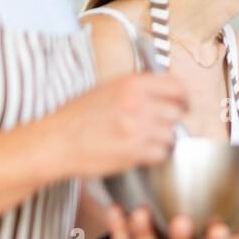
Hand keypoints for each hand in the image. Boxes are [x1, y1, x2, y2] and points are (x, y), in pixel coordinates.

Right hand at [53, 72, 186, 178]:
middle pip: (177, 113)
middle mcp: (138, 103)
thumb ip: (137, 89)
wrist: (57, 141)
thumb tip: (164, 93)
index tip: (180, 104)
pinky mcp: (135, 151)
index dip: (181, 97)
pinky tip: (140, 152)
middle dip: (170, 121)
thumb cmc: (77, 117)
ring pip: (171, 135)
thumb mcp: (107, 89)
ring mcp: (138, 128)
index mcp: (132, 83)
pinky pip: (162, 154)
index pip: (176, 86)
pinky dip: (155, 155)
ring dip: (162, 140)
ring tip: (144, 140)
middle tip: (159, 126)